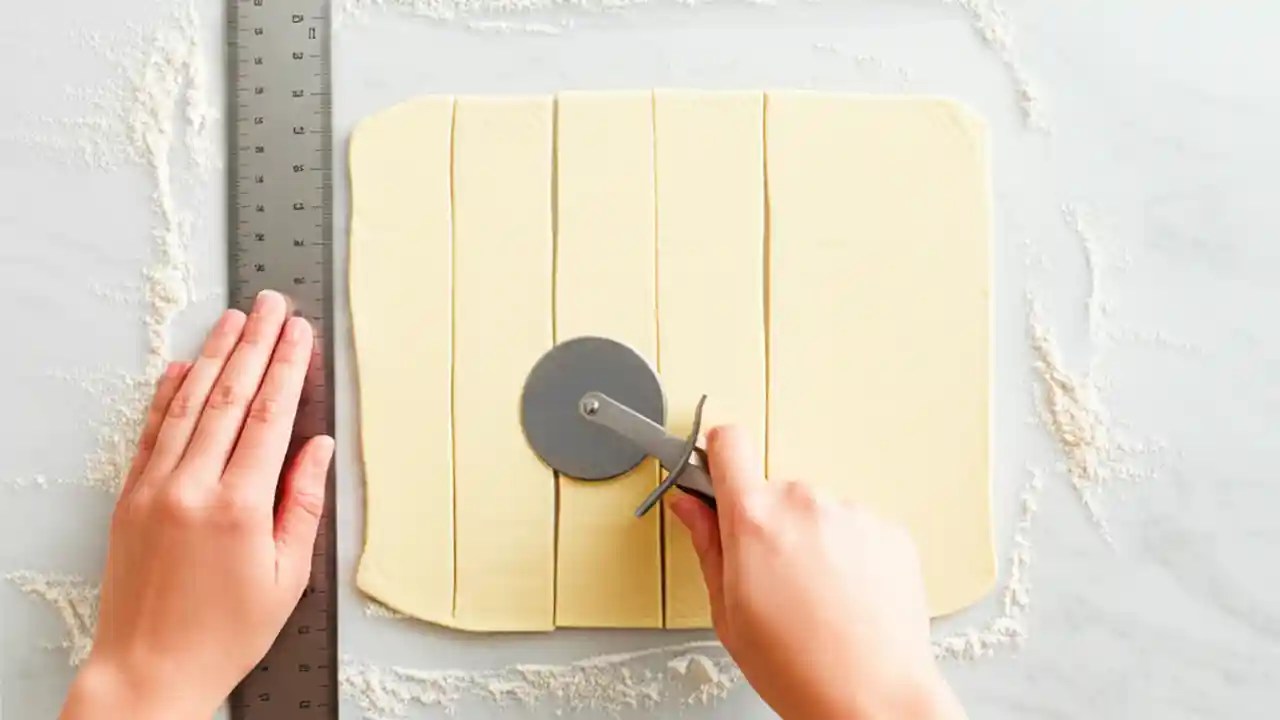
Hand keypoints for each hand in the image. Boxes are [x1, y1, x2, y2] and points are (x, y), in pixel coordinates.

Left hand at [62, 291, 334, 719]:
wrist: (147, 670)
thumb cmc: (223, 634)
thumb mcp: (287, 577)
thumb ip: (302, 504)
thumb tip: (315, 449)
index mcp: (239, 507)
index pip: (268, 416)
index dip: (287, 367)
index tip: (300, 333)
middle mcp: (191, 488)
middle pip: (228, 397)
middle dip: (254, 344)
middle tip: (270, 304)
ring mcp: (154, 489)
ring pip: (187, 405)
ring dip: (213, 356)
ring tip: (233, 320)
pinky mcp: (130, 498)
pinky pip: (151, 432)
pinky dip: (167, 394)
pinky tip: (182, 367)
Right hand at [668, 426, 964, 719]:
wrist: (873, 698)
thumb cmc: (798, 669)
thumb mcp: (728, 612)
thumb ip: (707, 546)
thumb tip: (690, 507)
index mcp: (754, 520)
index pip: (728, 443)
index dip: (717, 456)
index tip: (716, 472)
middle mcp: (805, 504)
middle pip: (774, 491)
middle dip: (768, 524)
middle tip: (774, 578)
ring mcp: (852, 514)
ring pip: (818, 511)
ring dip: (813, 540)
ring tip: (818, 597)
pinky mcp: (889, 530)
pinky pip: (856, 528)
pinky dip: (850, 554)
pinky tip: (847, 598)